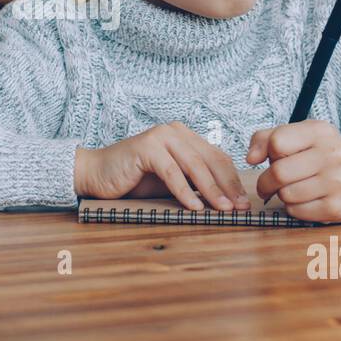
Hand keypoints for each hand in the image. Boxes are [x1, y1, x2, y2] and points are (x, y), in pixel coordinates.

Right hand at [74, 122, 250, 211]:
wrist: (97, 174)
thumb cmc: (134, 179)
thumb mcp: (171, 180)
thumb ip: (194, 181)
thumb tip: (226, 199)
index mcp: (185, 135)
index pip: (218, 157)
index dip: (232, 180)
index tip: (243, 202)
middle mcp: (175, 131)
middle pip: (211, 160)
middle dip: (227, 186)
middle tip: (239, 207)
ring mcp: (160, 137)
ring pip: (194, 165)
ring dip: (211, 190)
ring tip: (223, 209)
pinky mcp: (146, 148)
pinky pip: (172, 172)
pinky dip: (185, 192)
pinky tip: (195, 207)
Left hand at [245, 119, 340, 222]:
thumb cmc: (317, 154)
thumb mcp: (297, 135)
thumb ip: (266, 139)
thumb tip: (250, 158)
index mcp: (320, 132)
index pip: (277, 142)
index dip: (267, 153)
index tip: (271, 159)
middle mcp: (332, 155)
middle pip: (279, 172)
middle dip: (266, 181)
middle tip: (269, 183)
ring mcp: (337, 183)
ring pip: (286, 194)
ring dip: (281, 194)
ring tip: (291, 188)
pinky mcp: (336, 208)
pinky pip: (297, 211)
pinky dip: (293, 208)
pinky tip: (303, 199)